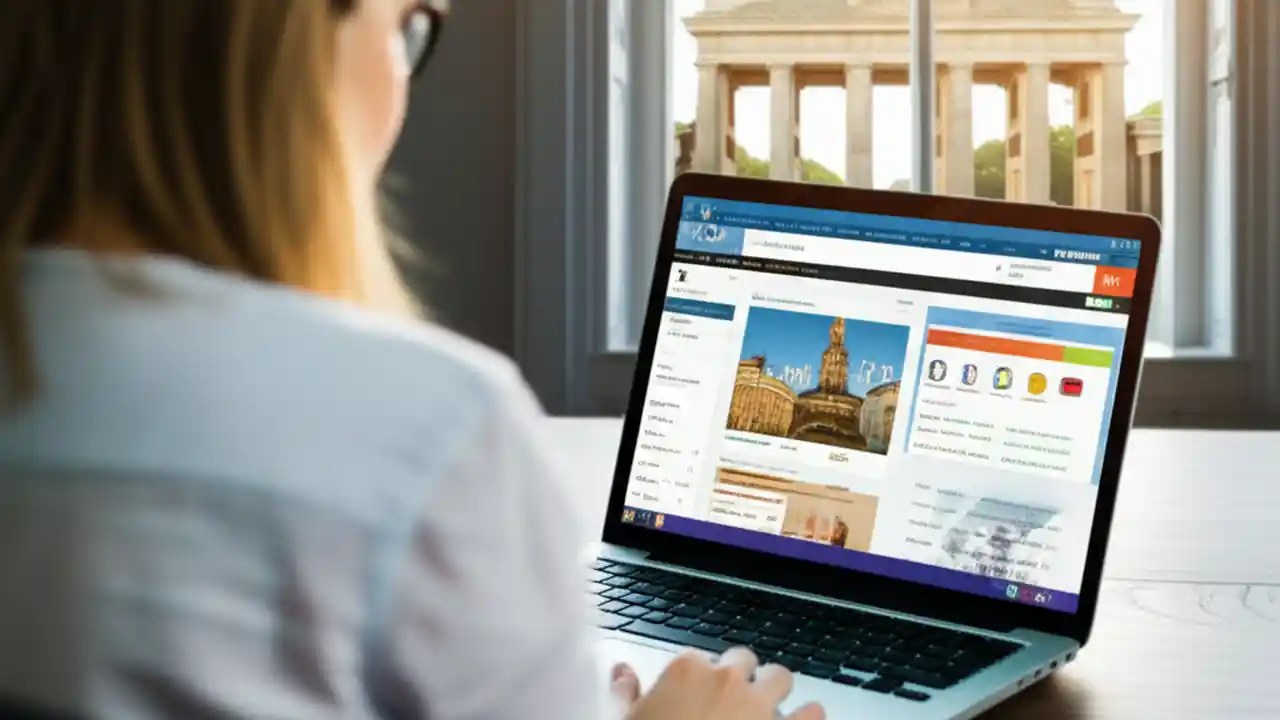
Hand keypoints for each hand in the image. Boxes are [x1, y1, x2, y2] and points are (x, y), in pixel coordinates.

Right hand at [611, 647, 824, 719]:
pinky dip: (811, 714)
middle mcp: (726, 680)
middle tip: (733, 697)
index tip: (696, 692)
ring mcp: (759, 705)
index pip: (700, 659)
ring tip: (770, 704)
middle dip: (740, 676)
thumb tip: (621, 673)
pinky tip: (807, 717)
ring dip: (776, 689)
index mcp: (686, 670)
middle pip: (743, 661)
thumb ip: (624, 693)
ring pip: (780, 678)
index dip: (700, 677)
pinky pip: (812, 713)